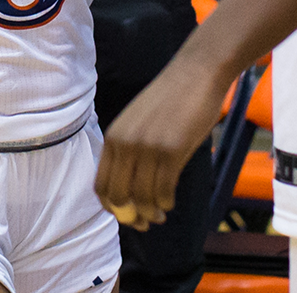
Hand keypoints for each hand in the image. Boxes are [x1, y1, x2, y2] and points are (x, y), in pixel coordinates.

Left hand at [94, 58, 225, 230]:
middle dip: (130, 216)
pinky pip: (164, 191)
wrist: (195, 74)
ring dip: (151, 213)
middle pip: (118, 196)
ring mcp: (147, 147)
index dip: (111, 207)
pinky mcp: (171, 150)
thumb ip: (130, 150)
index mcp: (113, 137)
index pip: (101, 185)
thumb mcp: (138, 123)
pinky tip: (170, 201)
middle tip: (144, 222)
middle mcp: (125, 144)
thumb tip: (128, 189)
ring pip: (142, 198)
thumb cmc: (171, 100)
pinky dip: (166, 203)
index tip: (125, 215)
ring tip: (161, 213)